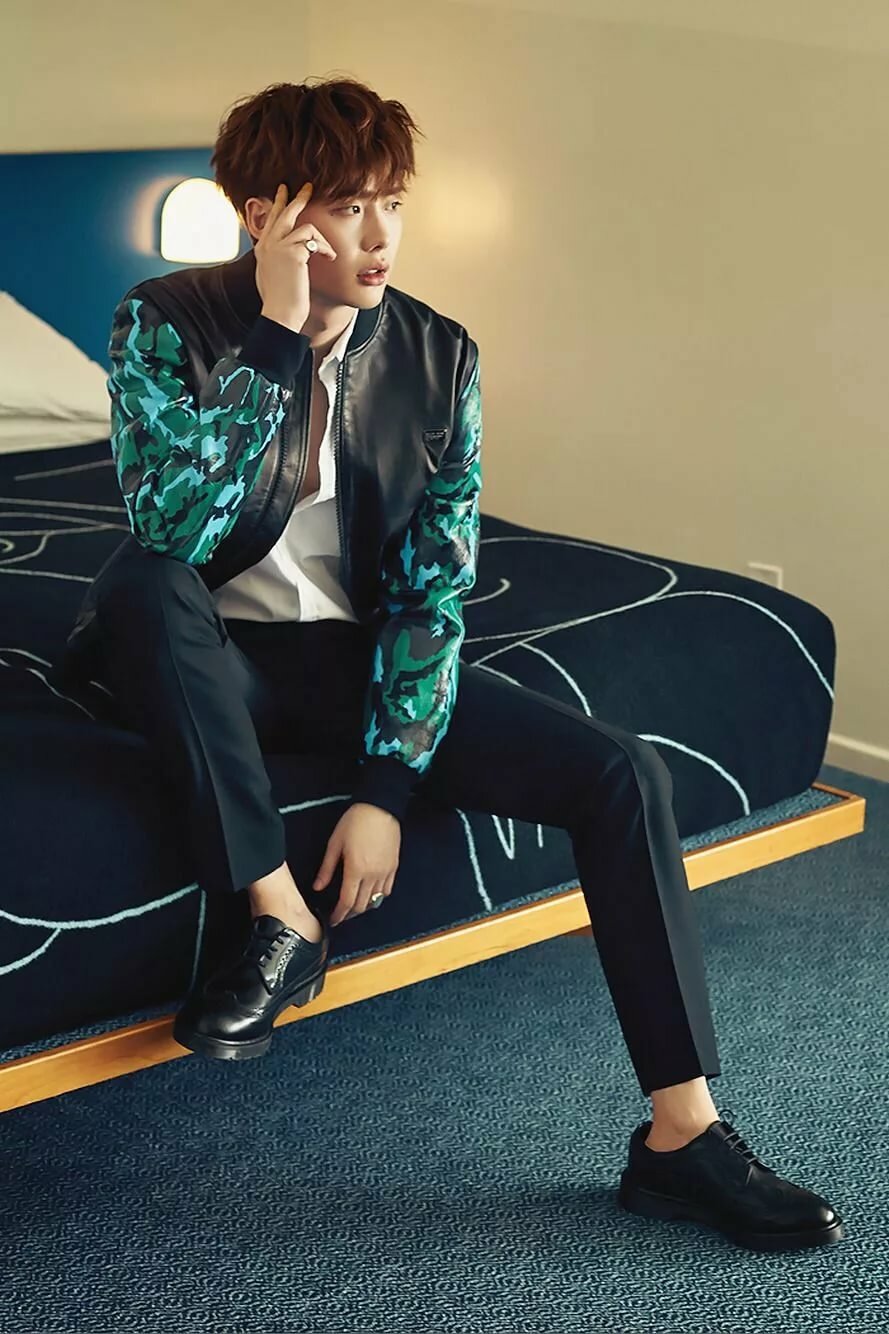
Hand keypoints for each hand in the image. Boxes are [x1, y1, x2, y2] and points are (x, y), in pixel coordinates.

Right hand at [254, 181, 337, 332]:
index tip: (284, 191)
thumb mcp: (273, 276)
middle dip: (297, 198)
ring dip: (322, 240)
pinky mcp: (292, 252)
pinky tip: (329, 260)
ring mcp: (278, 246)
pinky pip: (314, 240)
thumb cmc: (280, 302)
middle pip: (284, 212)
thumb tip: (292, 254)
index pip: (271, 219)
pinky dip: (325, 249)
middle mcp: (267, 244)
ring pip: (304, 225)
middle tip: (308, 187)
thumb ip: (279, 260)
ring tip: (329, 254)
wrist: (279, 314)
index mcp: (262, 249)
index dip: (279, 204)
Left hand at [312, 803, 400, 926]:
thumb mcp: (335, 844)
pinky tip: (371, 894)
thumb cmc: (355, 822)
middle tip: (341, 915)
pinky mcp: (394, 866)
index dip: (339, 914)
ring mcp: (385, 872)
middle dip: (350, 914)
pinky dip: (378, 896)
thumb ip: (327, 868)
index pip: (347, 901)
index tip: (333, 920)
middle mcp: (372, 875)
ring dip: (364, 906)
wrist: (380, 808)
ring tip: (354, 906)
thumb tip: (317, 886)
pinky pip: (387, 889)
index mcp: (355, 870)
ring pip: (375, 900)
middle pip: (362, 905)